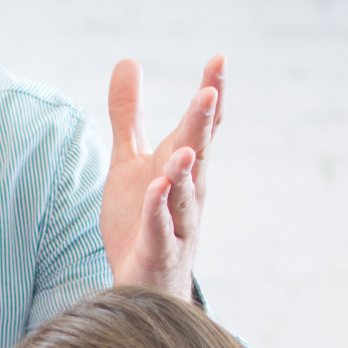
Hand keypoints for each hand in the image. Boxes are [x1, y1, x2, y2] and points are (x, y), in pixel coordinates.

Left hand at [101, 54, 224, 297]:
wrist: (142, 287)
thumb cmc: (140, 221)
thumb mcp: (129, 161)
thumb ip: (129, 115)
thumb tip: (128, 60)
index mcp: (182, 167)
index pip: (200, 127)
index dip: (211, 96)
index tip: (219, 60)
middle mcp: (188, 193)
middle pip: (198, 154)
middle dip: (203, 125)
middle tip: (209, 93)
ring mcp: (177, 225)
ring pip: (184, 195)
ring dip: (183, 172)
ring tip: (183, 148)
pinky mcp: (158, 253)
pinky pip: (160, 230)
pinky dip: (158, 210)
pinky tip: (156, 189)